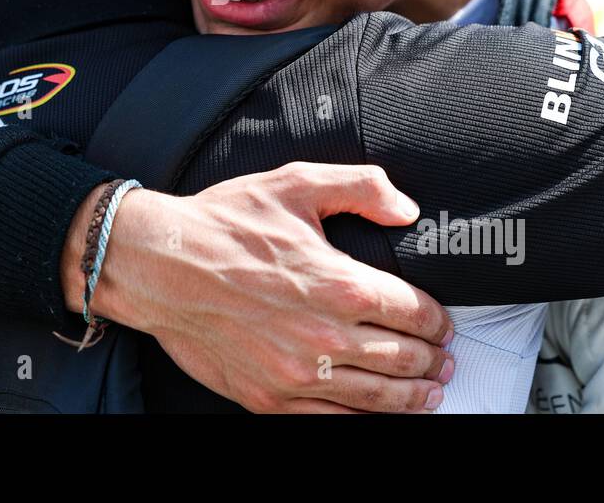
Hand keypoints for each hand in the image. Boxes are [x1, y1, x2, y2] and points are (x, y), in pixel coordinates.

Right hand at [73, 162, 454, 412]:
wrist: (159, 266)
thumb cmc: (222, 225)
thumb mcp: (294, 184)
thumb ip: (360, 187)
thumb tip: (404, 208)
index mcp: (339, 284)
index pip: (412, 312)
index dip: (437, 321)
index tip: (442, 324)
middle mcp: (325, 336)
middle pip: (403, 359)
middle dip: (431, 362)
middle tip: (443, 362)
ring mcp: (296, 374)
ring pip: (375, 397)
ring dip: (411, 398)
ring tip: (427, 394)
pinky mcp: (269, 397)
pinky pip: (331, 418)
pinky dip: (363, 418)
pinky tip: (375, 412)